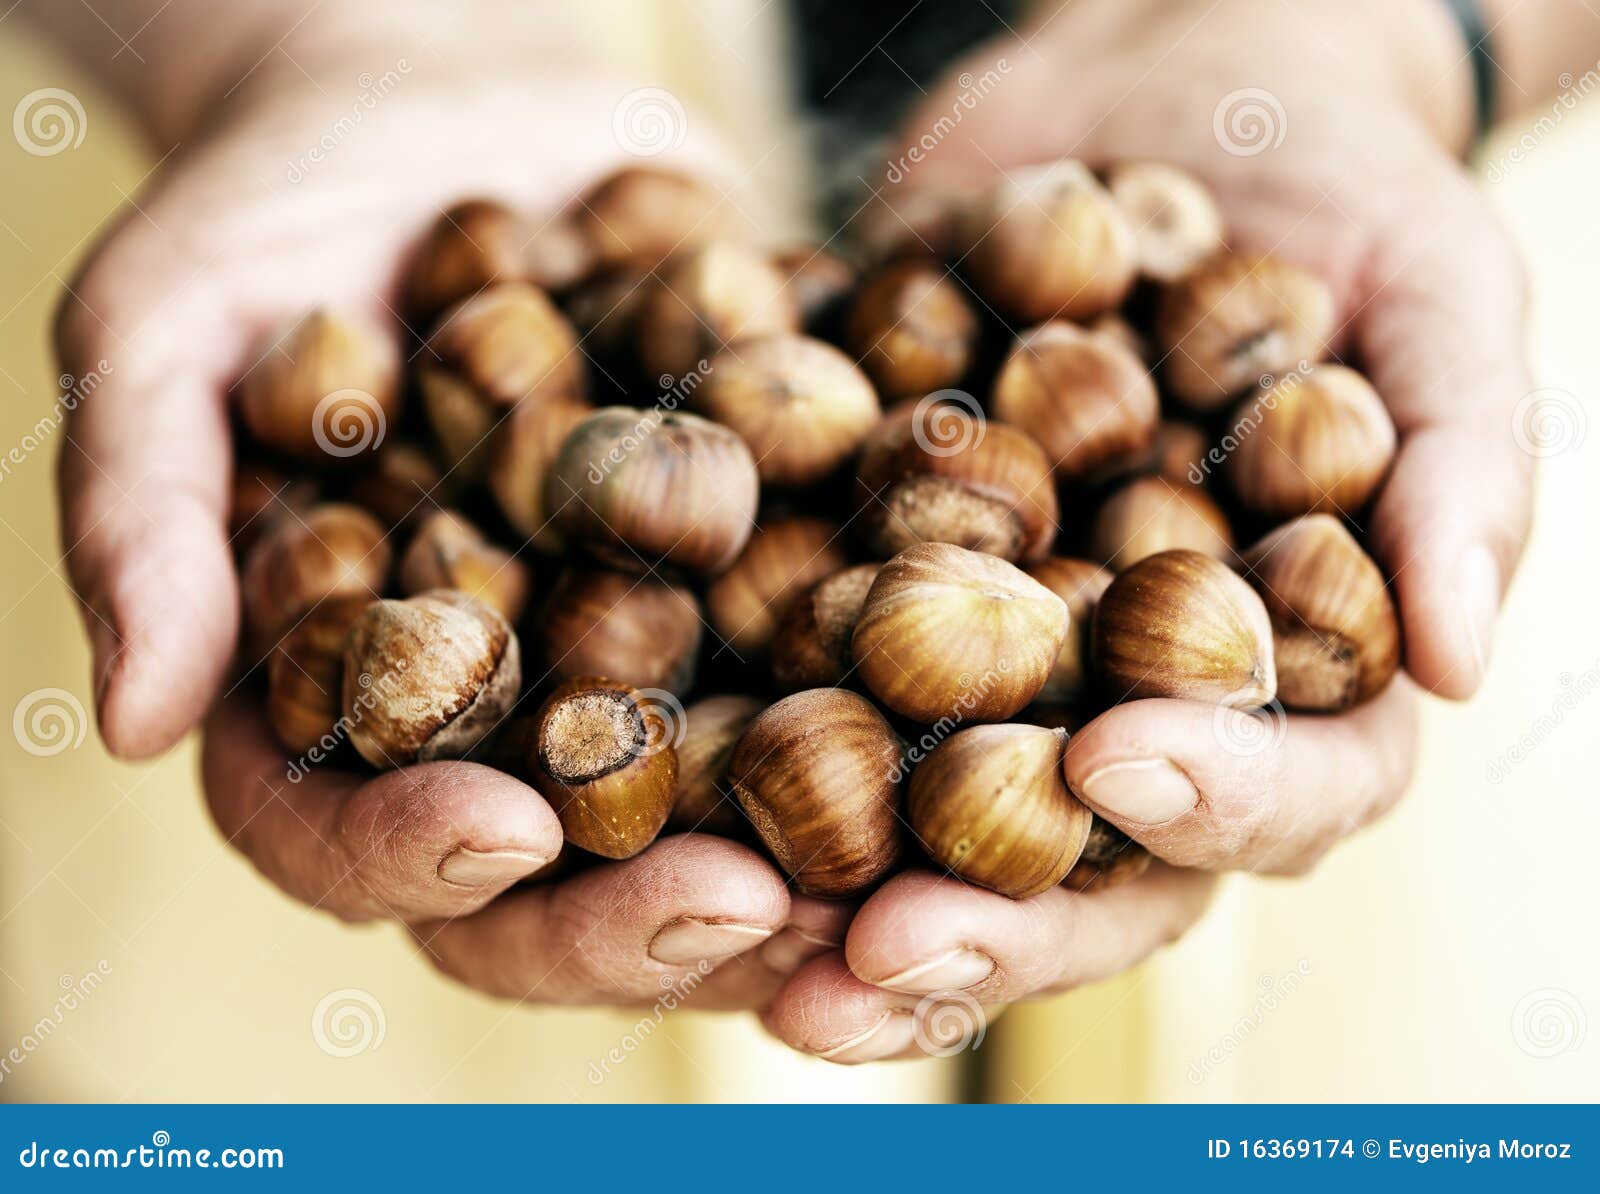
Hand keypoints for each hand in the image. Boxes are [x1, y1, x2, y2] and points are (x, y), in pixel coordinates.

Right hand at [52, 9, 822, 1016]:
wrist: (455, 116)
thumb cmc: (277, 225)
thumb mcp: (169, 335)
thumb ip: (148, 515)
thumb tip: (139, 718)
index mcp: (336, 708)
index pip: (349, 835)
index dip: (420, 859)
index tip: (509, 834)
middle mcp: (502, 722)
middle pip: (562, 878)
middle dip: (648, 913)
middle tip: (756, 908)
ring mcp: (643, 663)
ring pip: (719, 813)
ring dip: (814, 863)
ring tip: (907, 871)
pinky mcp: (763, 583)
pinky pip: (839, 661)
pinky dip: (911, 696)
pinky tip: (999, 696)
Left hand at [766, 0, 1529, 1058]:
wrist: (1151, 102)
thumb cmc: (1333, 193)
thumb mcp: (1433, 292)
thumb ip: (1462, 462)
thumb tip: (1461, 657)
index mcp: (1288, 671)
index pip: (1284, 786)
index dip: (1216, 800)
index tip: (1115, 764)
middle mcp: (1133, 700)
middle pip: (1083, 864)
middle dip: (992, 920)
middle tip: (880, 953)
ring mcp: (995, 661)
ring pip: (927, 821)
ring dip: (842, 896)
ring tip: (752, 941)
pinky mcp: (871, 593)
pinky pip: (807, 686)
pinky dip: (739, 745)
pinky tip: (653, 778)